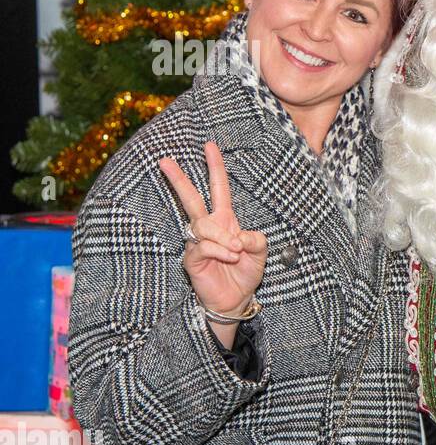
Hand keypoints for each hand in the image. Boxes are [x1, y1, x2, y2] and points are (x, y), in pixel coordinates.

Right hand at [159, 142, 267, 321]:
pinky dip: (220, 250)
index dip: (216, 168)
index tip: (210, 146)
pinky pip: (203, 246)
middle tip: (165, 160)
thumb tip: (238, 236)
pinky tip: (230, 257)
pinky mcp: (191, 258)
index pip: (219, 189)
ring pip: (204, 226)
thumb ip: (255, 239)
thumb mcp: (260, 252)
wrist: (236, 298)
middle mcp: (208, 227)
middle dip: (179, 179)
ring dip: (223, 237)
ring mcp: (197, 242)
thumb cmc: (246, 272)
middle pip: (191, 198)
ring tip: (237, 251)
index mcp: (226, 220)